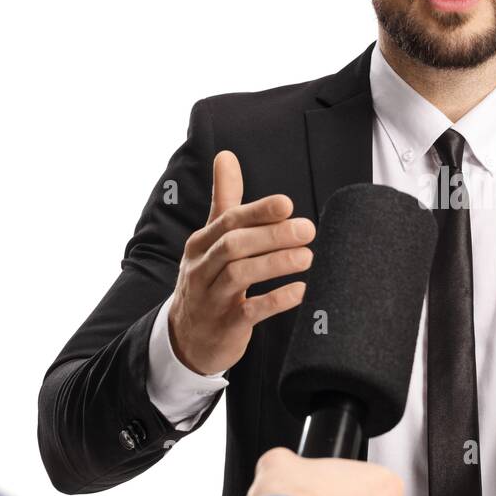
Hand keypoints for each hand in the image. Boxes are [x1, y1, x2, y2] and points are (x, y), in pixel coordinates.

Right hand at [168, 150, 315, 375]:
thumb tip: (226, 156)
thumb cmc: (207, 280)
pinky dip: (276, 300)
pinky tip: (300, 291)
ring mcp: (211, 299)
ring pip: (239, 276)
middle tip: (307, 229)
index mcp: (200, 244)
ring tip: (307, 257)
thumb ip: (224, 200)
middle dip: (271, 236)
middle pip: (234, 246)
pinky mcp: (225, 326)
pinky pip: (249, 311)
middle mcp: (201, 268)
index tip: (287, 204)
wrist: (187, 339)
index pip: (228, 221)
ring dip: (275, 263)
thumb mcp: (210, 240)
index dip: (258, 212)